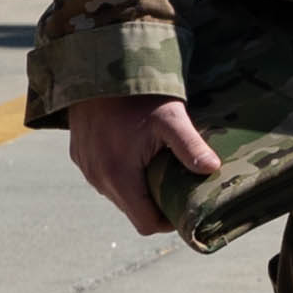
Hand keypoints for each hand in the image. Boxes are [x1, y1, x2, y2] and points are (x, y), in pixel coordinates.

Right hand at [69, 93, 221, 236]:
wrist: (98, 69)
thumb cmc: (138, 95)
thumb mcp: (170, 118)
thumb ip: (190, 146)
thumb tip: (213, 169)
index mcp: (119, 175)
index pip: (146, 223)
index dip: (168, 221)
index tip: (185, 206)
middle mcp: (98, 177)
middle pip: (132, 210)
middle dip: (155, 204)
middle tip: (177, 184)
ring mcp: (86, 167)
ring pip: (117, 195)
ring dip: (137, 189)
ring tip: (158, 168)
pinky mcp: (79, 156)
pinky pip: (103, 177)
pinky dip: (121, 174)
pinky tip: (136, 155)